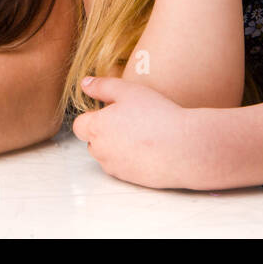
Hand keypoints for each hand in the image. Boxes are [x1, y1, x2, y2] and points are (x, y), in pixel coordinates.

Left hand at [71, 76, 206, 189]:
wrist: (183, 147)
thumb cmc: (157, 116)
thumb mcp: (129, 91)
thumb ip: (103, 86)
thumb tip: (85, 84)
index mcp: (97, 128)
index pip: (79, 125)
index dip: (93, 116)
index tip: (111, 111)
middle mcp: (101, 150)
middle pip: (92, 141)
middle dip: (104, 131)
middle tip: (130, 120)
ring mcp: (114, 167)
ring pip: (107, 155)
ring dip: (116, 146)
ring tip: (141, 134)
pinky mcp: (128, 179)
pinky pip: (122, 167)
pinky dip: (129, 159)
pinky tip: (148, 149)